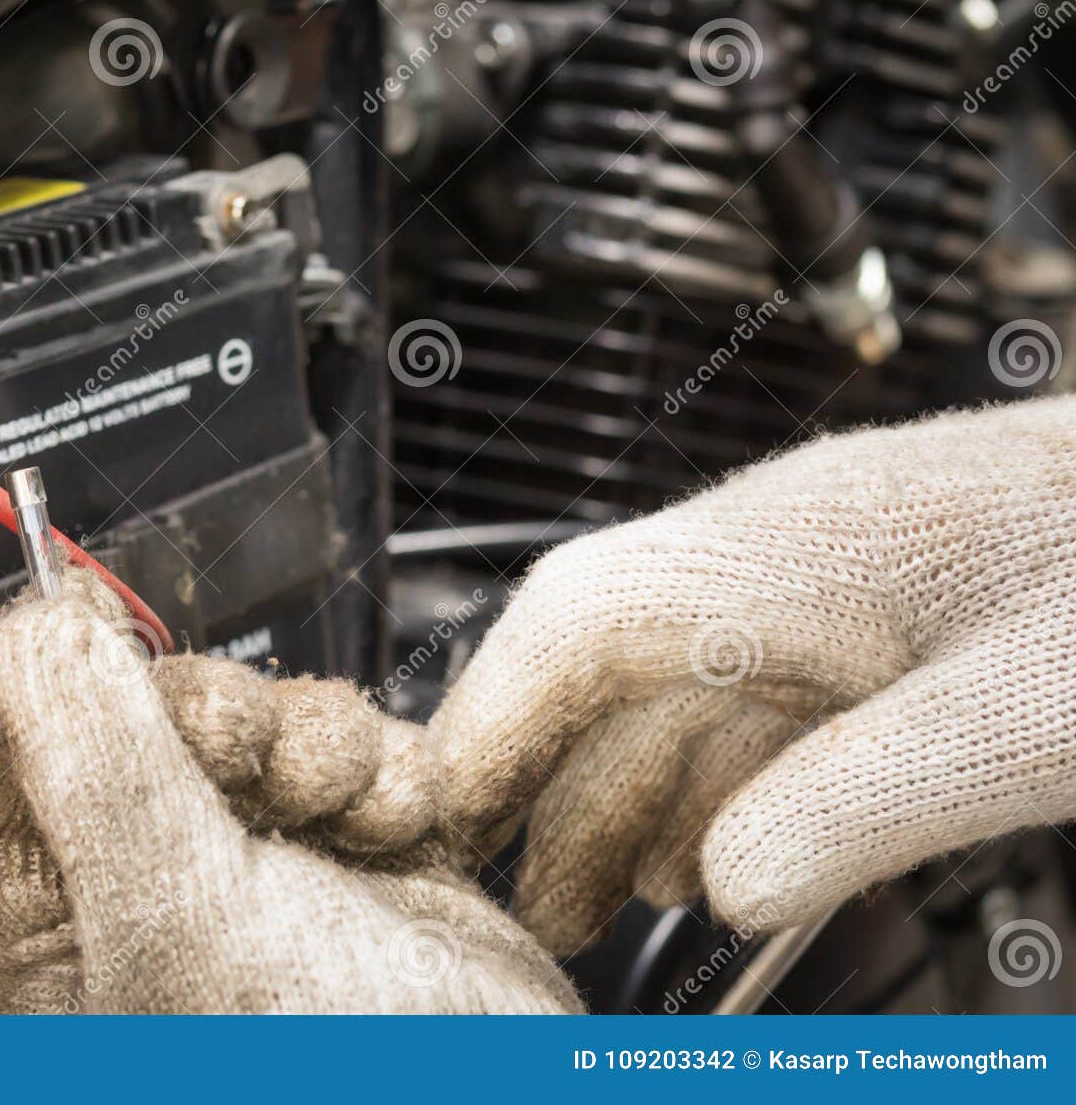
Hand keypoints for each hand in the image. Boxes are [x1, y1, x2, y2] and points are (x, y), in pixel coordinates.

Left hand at [0, 569, 579, 1012]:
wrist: (500, 1091)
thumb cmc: (321, 1066)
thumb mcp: (175, 912)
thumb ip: (94, 758)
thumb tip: (34, 626)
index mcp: (55, 911)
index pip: (23, 735)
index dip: (77, 681)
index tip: (113, 647)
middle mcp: (148, 877)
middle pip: (155, 702)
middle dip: (229, 719)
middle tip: (257, 773)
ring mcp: (259, 855)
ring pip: (268, 708)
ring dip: (323, 749)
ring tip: (342, 823)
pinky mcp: (360, 841)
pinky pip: (361, 741)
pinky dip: (390, 777)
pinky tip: (395, 839)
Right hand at [427, 396, 1075, 948]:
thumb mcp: (1022, 709)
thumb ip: (855, 801)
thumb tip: (721, 888)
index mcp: (782, 546)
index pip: (575, 619)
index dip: (488, 720)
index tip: (437, 814)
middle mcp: (771, 557)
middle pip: (602, 667)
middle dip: (545, 787)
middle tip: (516, 907)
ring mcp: (811, 588)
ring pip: (669, 696)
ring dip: (622, 801)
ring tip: (591, 908)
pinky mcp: (856, 623)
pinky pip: (743, 710)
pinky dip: (706, 789)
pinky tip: (703, 857)